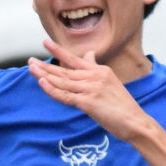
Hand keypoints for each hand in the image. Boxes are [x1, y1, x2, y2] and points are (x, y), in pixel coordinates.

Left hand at [27, 40, 150, 139]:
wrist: (136, 122)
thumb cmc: (123, 105)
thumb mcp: (110, 82)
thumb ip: (96, 68)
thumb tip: (89, 54)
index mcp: (100, 70)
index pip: (75, 59)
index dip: (58, 51)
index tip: (45, 42)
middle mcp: (95, 76)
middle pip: (65, 70)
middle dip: (46, 65)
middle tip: (30, 60)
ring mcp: (91, 89)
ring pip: (63, 82)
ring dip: (45, 75)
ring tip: (31, 69)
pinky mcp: (88, 103)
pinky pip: (65, 96)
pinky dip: (52, 90)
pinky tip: (42, 83)